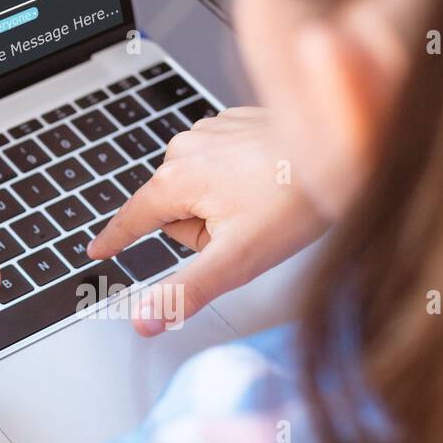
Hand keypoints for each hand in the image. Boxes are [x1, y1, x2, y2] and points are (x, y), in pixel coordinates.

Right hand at [88, 107, 327, 335]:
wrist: (347, 148)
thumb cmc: (296, 201)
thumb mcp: (236, 260)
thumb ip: (184, 291)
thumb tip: (144, 321)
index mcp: (175, 180)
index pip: (132, 219)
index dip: (115, 240)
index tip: (96, 251)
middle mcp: (184, 148)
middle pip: (173, 208)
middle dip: (201, 227)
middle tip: (245, 231)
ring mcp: (210, 130)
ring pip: (197, 184)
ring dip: (220, 201)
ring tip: (263, 203)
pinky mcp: (234, 122)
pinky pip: (220, 161)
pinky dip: (237, 176)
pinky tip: (266, 181)